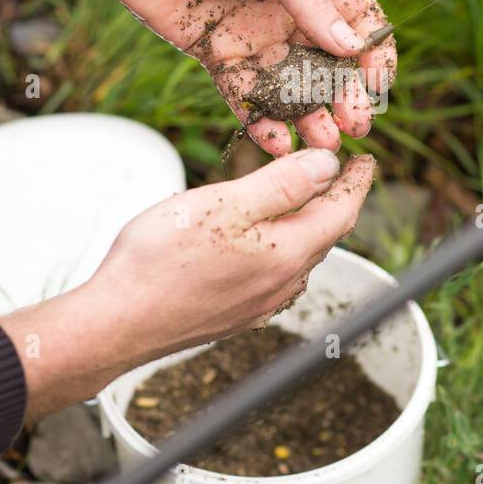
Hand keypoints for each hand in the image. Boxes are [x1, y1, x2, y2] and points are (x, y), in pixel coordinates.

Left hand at [0, 0, 396, 156]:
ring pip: (291, 85)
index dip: (374, 50)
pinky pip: (246, 96)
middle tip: (357, 125)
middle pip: (328, 61)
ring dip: (311, 116)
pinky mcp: (217, 54)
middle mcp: (286, 8)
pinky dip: (263, 121)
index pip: (356, 17)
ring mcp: (252, 34)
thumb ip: (311, 1)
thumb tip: (352, 47)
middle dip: (347, 95)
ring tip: (324, 145)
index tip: (380, 82)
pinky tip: (278, 145)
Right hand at [0, 149, 374, 418]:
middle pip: (323, 235)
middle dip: (334, 200)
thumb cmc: (161, 260)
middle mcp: (280, 284)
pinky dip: (282, 249)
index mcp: (286, 253)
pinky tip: (263, 244)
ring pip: (299, 258)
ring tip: (304, 201)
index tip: (365, 160)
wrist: (118, 323)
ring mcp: (258, 305)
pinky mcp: (234, 316)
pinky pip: (274, 277)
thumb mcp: (224, 205)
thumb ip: (280, 184)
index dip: (356, 182)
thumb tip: (328, 165)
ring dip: (308, 226)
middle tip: (338, 173)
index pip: (340, 212)